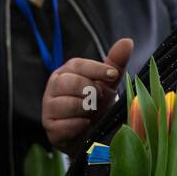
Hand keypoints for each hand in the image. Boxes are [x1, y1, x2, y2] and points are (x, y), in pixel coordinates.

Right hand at [42, 37, 133, 152]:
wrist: (90, 134)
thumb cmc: (97, 104)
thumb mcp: (108, 83)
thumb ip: (115, 63)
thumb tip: (127, 41)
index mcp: (66, 72)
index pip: (77, 65)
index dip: (96, 70)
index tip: (113, 75)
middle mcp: (54, 86)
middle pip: (68, 83)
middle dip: (89, 92)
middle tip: (98, 99)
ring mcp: (49, 107)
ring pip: (65, 104)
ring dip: (84, 109)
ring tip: (90, 112)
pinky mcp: (50, 127)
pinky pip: (63, 125)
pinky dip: (78, 126)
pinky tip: (84, 125)